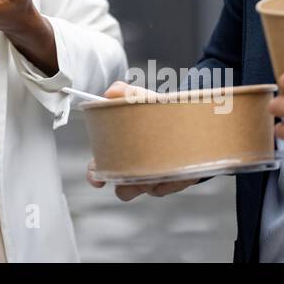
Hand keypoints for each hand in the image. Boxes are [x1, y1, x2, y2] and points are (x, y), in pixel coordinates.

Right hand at [84, 80, 199, 199]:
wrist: (188, 121)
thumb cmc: (157, 114)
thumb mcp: (142, 99)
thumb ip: (125, 93)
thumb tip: (111, 93)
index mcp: (120, 155)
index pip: (99, 170)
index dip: (95, 175)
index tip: (97, 177)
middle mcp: (135, 172)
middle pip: (123, 189)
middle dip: (125, 185)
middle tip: (132, 174)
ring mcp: (155, 179)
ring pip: (148, 190)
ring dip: (150, 181)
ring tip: (156, 167)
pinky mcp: (177, 181)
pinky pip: (172, 184)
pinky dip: (174, 176)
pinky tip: (178, 164)